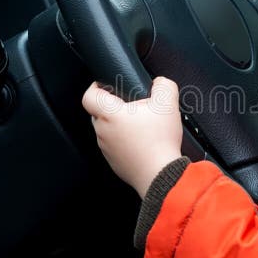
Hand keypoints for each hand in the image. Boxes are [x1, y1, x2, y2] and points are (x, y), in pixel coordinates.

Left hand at [82, 77, 182, 197]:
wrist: (161, 175)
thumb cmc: (160, 142)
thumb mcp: (167, 104)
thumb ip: (163, 86)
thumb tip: (159, 82)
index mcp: (110, 114)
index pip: (89, 96)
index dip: (96, 87)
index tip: (105, 85)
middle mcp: (103, 132)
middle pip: (100, 113)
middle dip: (115, 106)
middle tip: (134, 106)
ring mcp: (107, 149)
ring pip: (108, 130)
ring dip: (121, 126)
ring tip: (142, 126)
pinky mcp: (114, 163)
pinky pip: (116, 146)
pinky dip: (126, 142)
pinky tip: (143, 142)